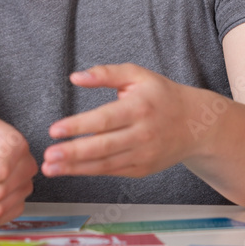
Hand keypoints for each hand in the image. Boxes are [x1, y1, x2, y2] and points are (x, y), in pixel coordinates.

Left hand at [41, 63, 208, 178]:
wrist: (196, 124)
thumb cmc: (161, 95)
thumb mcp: (137, 75)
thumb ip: (105, 73)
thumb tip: (76, 76)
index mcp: (139, 108)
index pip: (104, 119)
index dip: (78, 126)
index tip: (54, 130)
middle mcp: (142, 134)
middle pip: (103, 146)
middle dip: (73, 153)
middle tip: (48, 156)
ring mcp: (143, 155)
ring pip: (105, 164)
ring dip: (75, 168)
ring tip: (50, 168)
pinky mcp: (142, 168)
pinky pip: (112, 171)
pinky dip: (89, 172)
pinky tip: (70, 169)